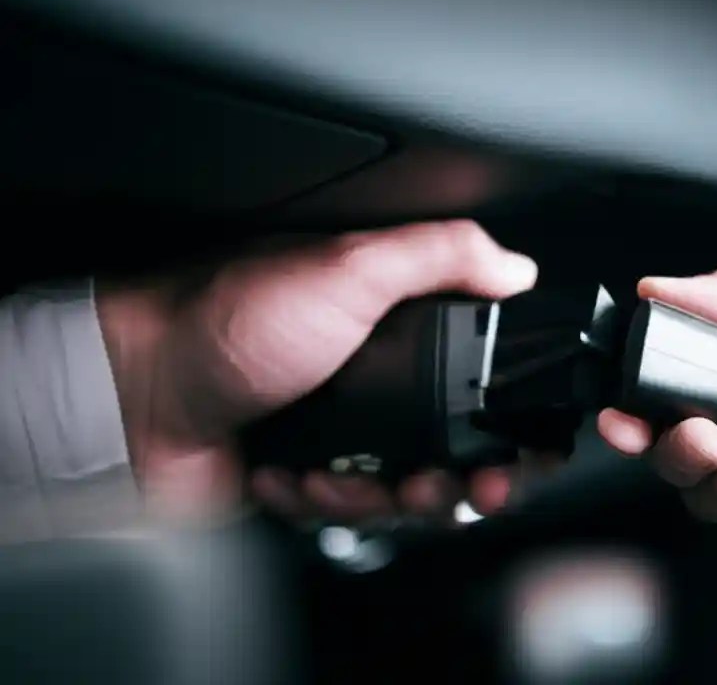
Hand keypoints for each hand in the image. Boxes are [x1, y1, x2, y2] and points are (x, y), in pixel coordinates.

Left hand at [96, 220, 538, 524]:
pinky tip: (296, 475)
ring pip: (411, 490)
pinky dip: (329, 504)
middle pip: (462, 444)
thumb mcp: (347, 267)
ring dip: (395, 497)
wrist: (134, 395)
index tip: (529, 445)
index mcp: (396, 321)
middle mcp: (379, 376)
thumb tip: (516, 265)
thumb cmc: (225, 319)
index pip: (485, 369)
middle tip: (464, 488)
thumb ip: (440, 255)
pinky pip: (351, 515)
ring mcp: (347, 432)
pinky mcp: (311, 478)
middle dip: (467, 477)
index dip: (515, 415)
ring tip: (359, 482)